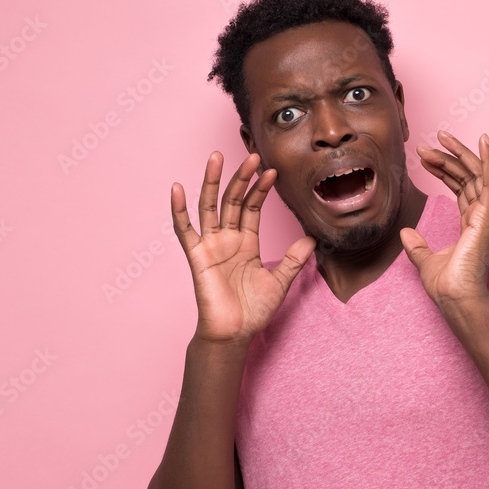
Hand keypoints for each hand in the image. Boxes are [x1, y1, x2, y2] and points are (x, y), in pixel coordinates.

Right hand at [170, 152, 315, 344]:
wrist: (235, 334)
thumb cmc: (253, 311)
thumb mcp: (280, 281)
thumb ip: (293, 260)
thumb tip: (311, 238)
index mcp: (246, 243)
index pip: (252, 208)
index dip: (260, 189)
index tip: (272, 171)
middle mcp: (227, 239)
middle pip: (232, 200)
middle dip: (241, 178)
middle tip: (252, 154)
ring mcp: (211, 246)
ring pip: (210, 206)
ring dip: (212, 182)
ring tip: (217, 157)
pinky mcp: (197, 257)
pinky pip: (185, 230)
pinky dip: (179, 210)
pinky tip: (177, 188)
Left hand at [400, 131, 488, 309]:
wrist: (455, 298)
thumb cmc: (447, 286)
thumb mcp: (425, 260)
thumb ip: (417, 246)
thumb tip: (405, 233)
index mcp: (469, 223)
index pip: (460, 187)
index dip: (444, 169)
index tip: (424, 156)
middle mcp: (480, 216)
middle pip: (467, 176)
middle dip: (448, 156)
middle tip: (429, 141)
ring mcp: (485, 215)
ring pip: (476, 173)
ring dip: (459, 153)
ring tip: (441, 136)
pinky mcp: (487, 215)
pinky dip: (488, 159)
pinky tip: (484, 140)